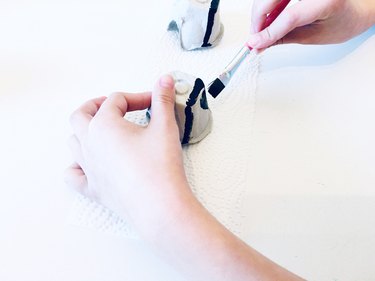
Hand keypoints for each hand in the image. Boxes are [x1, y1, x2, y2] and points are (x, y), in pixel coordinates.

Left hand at [65, 75, 192, 237]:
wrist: (160, 205)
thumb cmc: (160, 167)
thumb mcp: (165, 127)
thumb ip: (163, 100)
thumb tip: (164, 81)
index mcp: (104, 125)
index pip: (117, 100)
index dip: (137, 97)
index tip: (154, 102)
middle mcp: (90, 144)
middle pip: (81, 115)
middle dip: (96, 105)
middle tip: (112, 105)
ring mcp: (89, 167)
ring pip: (74, 141)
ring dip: (84, 131)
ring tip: (99, 130)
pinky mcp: (94, 188)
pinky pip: (74, 175)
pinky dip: (76, 167)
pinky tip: (85, 164)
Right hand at [248, 0, 374, 48]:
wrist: (356, 9)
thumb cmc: (343, 22)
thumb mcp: (313, 36)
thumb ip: (284, 38)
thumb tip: (261, 44)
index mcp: (325, 1)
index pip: (289, 16)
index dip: (268, 31)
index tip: (254, 43)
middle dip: (258, 19)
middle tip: (254, 37)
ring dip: (261, 12)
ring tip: (262, 30)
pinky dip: (268, 6)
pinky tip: (269, 19)